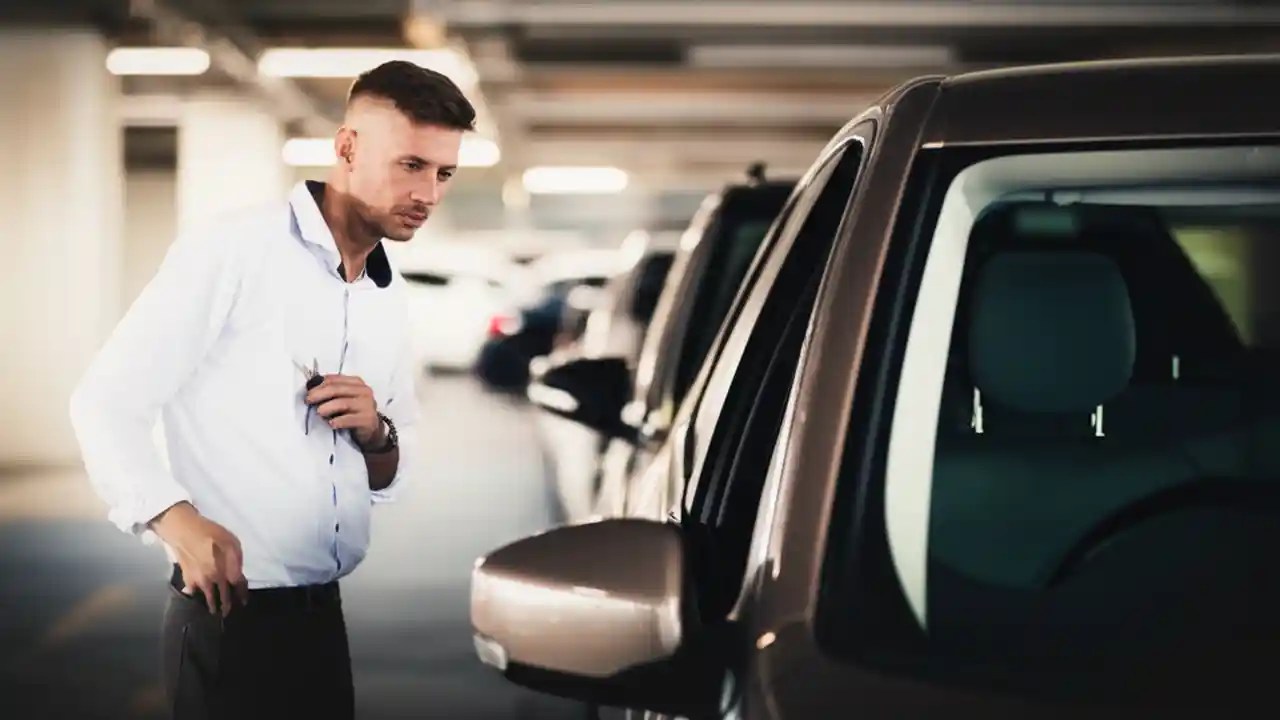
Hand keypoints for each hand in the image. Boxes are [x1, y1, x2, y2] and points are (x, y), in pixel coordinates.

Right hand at [150, 502, 248, 616]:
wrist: (184, 531)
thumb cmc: (210, 534)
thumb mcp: (232, 542)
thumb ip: (237, 561)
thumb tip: (236, 576)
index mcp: (226, 570)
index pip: (238, 587)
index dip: (242, 595)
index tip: (244, 602)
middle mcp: (213, 580)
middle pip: (223, 597)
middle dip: (227, 606)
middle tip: (228, 613)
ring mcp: (199, 581)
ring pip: (208, 598)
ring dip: (213, 605)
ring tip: (214, 611)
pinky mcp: (187, 579)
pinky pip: (193, 593)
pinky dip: (196, 598)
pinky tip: (197, 599)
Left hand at [306, 374, 381, 445]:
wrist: (370, 429)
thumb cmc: (352, 411)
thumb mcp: (343, 398)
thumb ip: (331, 391)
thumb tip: (310, 387)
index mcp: (356, 382)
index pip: (334, 380)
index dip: (318, 385)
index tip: (307, 393)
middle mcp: (364, 391)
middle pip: (337, 389)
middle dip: (320, 394)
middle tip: (308, 401)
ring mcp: (368, 405)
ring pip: (343, 403)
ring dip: (328, 407)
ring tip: (319, 412)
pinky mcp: (368, 419)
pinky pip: (350, 419)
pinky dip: (339, 421)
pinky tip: (331, 424)